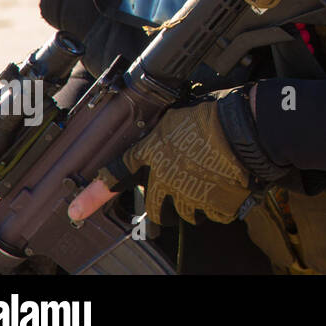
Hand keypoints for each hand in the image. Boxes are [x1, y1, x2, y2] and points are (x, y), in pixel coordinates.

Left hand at [69, 89, 258, 226]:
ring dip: (194, 202)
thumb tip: (165, 135)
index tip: (76, 212)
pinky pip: (214, 213)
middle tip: (179, 192)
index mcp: (153, 151)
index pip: (116, 174)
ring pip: (185, 213)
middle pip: (154, 208)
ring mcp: (190, 196)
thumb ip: (165, 133)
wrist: (248, 129)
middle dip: (162, 206)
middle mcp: (166, 178)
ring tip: (212, 180)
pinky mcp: (215, 206)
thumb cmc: (217, 113)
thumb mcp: (180, 114)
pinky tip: (229, 183)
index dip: (93, 195)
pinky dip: (220, 203)